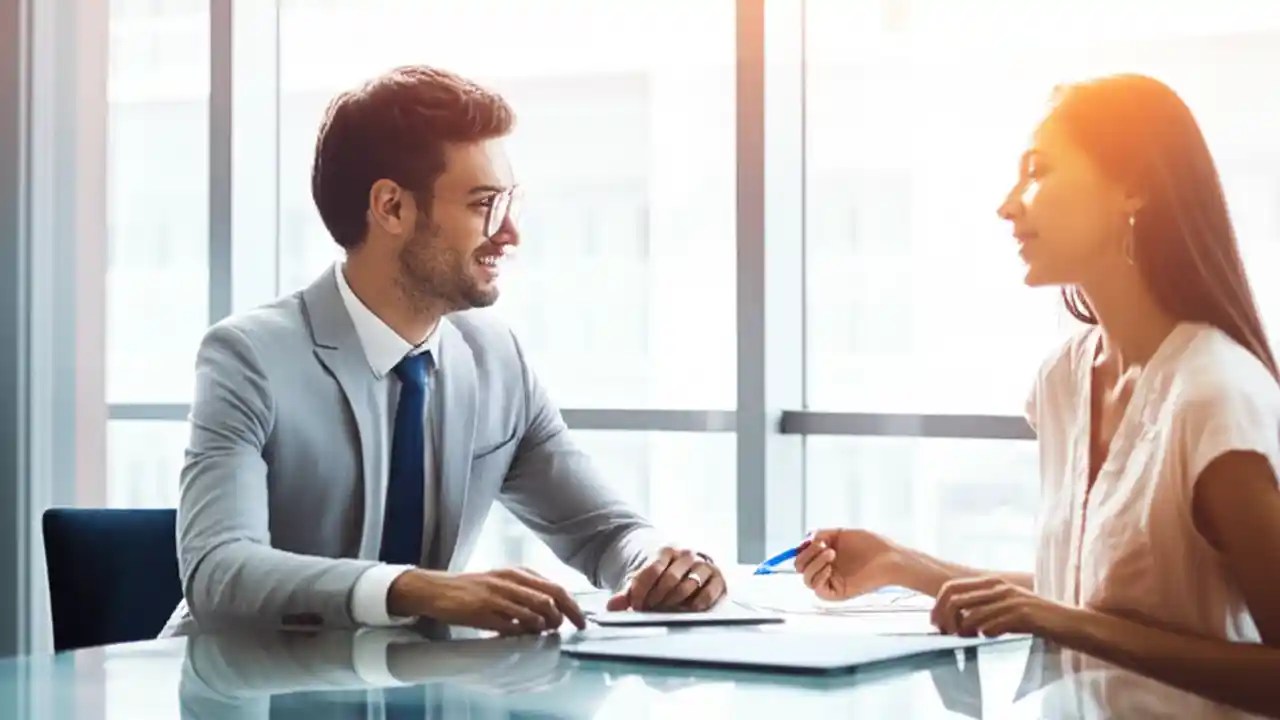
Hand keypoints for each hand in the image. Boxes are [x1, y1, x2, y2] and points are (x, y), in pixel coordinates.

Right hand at [389, 567, 586, 634]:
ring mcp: (497, 597)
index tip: (581, 620)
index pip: (555, 587)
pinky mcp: (484, 612)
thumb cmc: (473, 588)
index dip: (572, 606)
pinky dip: (521, 633)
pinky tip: (518, 635)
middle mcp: (510, 581)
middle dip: (564, 617)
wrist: (438, 590)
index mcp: (518, 572)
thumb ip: (527, 591)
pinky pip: (512, 626)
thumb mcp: (503, 581)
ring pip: (534, 613)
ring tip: (539, 632)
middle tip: (564, 629)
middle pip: (550, 599)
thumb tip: (554, 609)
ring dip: (542, 627)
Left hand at [606, 547, 725, 611]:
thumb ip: (627, 594)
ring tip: (665, 611)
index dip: (641, 591)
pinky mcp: (718, 579)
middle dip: (657, 600)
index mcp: (666, 550)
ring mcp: (704, 565)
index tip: (636, 605)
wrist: (686, 570)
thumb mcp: (643, 583)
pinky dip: (694, 606)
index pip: (652, 570)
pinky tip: (685, 611)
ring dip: (674, 604)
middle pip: (669, 580)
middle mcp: (687, 554)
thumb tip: (611, 606)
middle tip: (650, 610)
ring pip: (688, 587)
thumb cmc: (662, 579)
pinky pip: (706, 595)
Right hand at [793, 528, 902, 600]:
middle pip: (800, 567)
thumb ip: (822, 534)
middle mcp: (827, 569)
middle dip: (806, 554)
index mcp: (826, 556)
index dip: (801, 548)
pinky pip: (817, 589)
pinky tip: (830, 567)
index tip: (809, 539)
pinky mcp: (838, 593)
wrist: (890, 558)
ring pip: (806, 578)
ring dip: (813, 563)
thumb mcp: (842, 533)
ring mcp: (832, 581)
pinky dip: (818, 576)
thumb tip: (805, 539)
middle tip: (821, 545)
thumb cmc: (872, 545)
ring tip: (830, 553)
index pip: (803, 555)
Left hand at [931, 576, 1074, 637]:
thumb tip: (956, 622)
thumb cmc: (1036, 619)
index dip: (938, 606)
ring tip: (966, 638)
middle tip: (946, 634)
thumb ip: (983, 608)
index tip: (936, 623)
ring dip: (963, 630)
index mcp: (992, 582)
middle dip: (944, 619)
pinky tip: (989, 637)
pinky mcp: (1023, 615)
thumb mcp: (1006, 607)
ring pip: (971, 614)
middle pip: (955, 599)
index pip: (951, 587)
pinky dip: (985, 633)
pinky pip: (993, 625)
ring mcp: (1011, 600)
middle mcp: (999, 587)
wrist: (1070, 623)